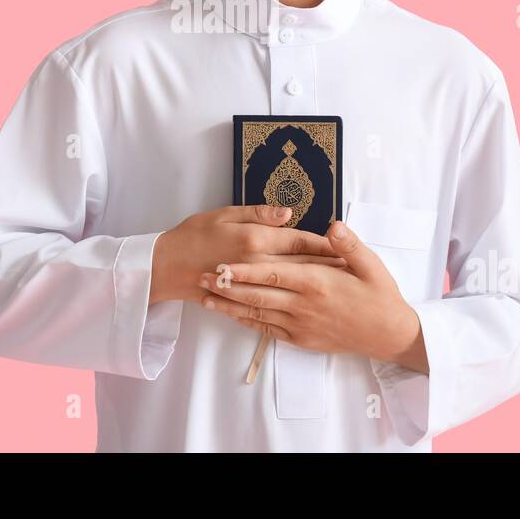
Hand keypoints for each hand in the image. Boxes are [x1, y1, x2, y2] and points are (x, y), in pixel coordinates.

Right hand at [150, 204, 348, 305]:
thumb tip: (290, 213)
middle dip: (329, 269)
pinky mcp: (244, 302)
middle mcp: (258, 265)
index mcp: (256, 239)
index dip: (326, 245)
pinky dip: (292, 304)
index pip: (301, 242)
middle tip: (354, 271)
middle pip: (302, 268)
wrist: (165, 265)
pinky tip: (306, 306)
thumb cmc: (194, 234)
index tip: (347, 247)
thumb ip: (259, 214)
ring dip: (314, 289)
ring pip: (291, 289)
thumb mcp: (225, 213)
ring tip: (339, 291)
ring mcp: (251, 287)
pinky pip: (274, 304)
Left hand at [194, 219, 424, 368]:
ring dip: (230, 306)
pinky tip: (232, 315)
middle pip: (258, 294)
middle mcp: (305, 306)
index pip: (274, 274)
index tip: (222, 264)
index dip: (246, 270)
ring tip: (205, 298)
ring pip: (258, 314)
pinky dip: (248, 322)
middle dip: (228, 287)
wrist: (389, 335)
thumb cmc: (380, 296)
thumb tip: (332, 225)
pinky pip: (269, 330)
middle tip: (201, 278)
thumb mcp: (372, 265)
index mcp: (318, 283)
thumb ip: (349, 245)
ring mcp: (301, 325)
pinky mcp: (302, 339)